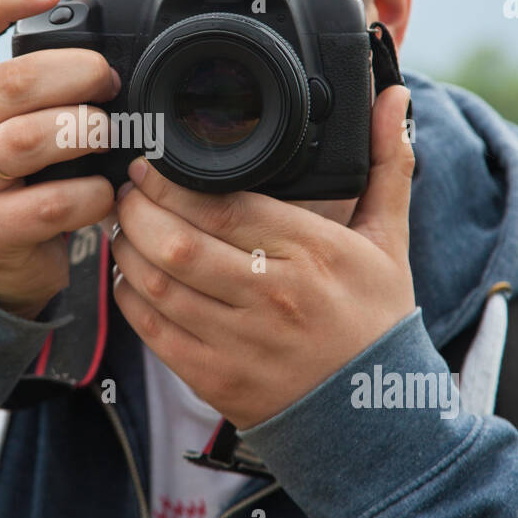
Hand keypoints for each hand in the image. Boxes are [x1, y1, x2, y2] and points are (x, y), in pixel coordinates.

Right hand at [0, 0, 119, 318]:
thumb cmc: (15, 180)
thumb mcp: (10, 124)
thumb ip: (40, 88)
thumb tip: (115, 56)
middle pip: (12, 82)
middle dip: (78, 73)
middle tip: (111, 83)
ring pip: (28, 139)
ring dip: (85, 131)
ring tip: (110, 135)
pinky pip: (50, 202)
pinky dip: (91, 194)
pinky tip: (105, 194)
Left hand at [110, 84, 415, 428]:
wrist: (372, 421)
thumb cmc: (375, 322)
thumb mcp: (388, 241)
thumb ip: (386, 164)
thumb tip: (395, 96)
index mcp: (313, 253)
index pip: (223, 206)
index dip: (171, 181)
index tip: (150, 163)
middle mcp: (273, 295)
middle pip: (179, 242)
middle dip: (137, 208)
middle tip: (125, 189)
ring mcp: (240, 341)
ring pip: (157, 284)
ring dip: (126, 248)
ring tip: (122, 224)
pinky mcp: (213, 377)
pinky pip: (151, 330)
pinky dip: (129, 297)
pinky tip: (130, 275)